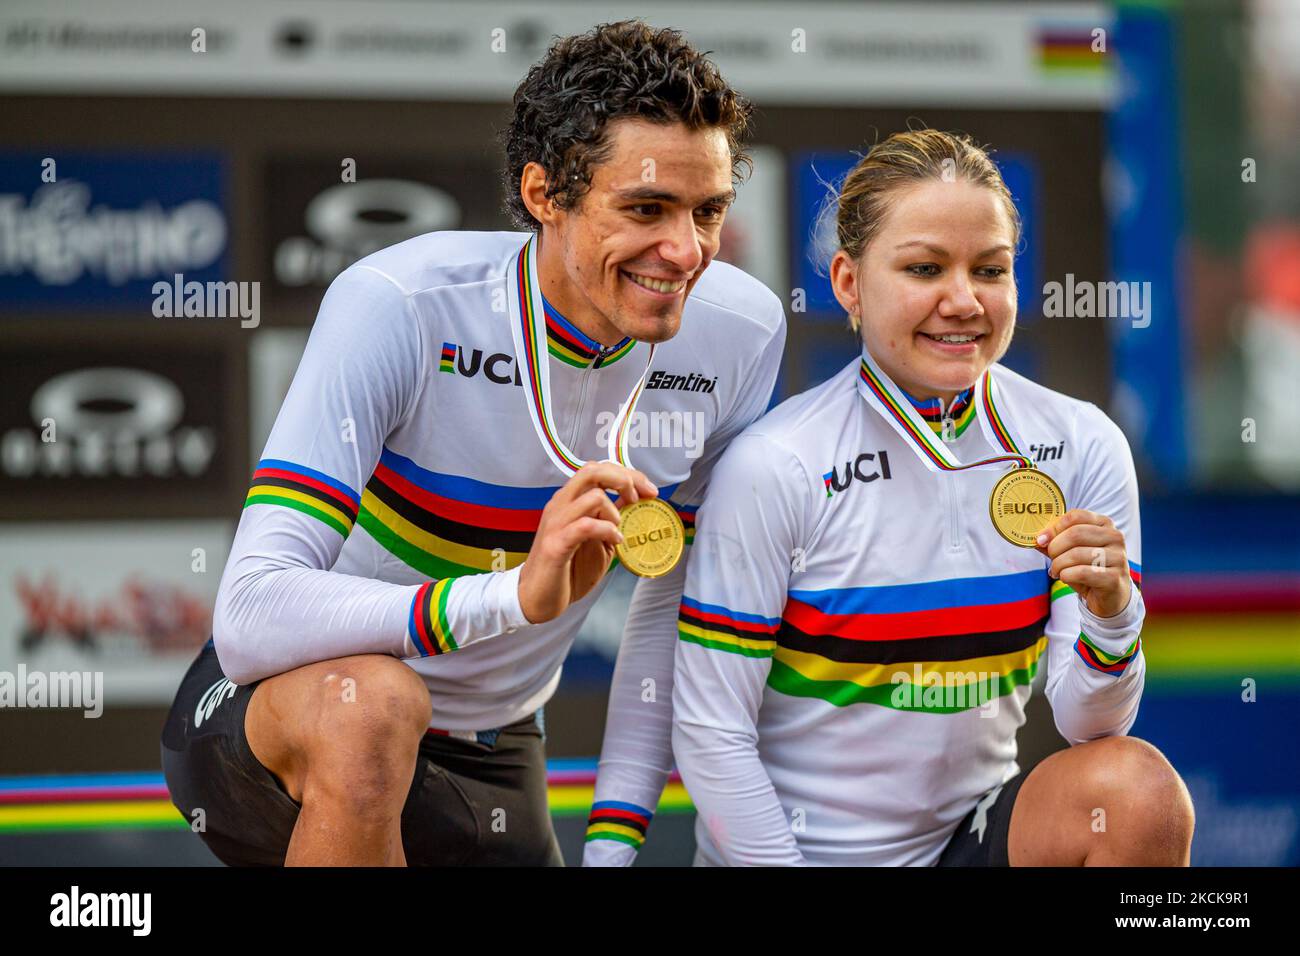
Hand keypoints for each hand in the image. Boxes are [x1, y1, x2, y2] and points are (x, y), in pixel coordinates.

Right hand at [518, 461, 657, 623]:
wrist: (536, 598)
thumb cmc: (565, 571)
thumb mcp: (596, 540)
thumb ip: (611, 519)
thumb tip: (636, 505)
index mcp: (569, 501)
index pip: (598, 469)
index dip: (628, 474)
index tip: (649, 490)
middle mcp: (560, 506)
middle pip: (593, 471)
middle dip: (624, 480)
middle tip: (637, 499)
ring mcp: (556, 523)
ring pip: (593, 496)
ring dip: (615, 513)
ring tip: (617, 530)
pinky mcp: (556, 544)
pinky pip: (586, 526)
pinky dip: (607, 531)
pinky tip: (614, 541)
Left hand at [1035, 509, 1131, 617]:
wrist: (1110, 597)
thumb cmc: (1088, 569)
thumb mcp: (1069, 552)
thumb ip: (1054, 542)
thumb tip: (1038, 538)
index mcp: (1104, 524)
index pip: (1076, 516)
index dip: (1054, 527)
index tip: (1042, 539)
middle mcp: (1115, 537)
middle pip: (1075, 534)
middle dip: (1055, 548)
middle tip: (1051, 558)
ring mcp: (1118, 557)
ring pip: (1076, 554)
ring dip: (1058, 564)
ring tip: (1056, 571)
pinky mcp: (1114, 577)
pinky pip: (1082, 572)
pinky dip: (1066, 575)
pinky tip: (1065, 577)